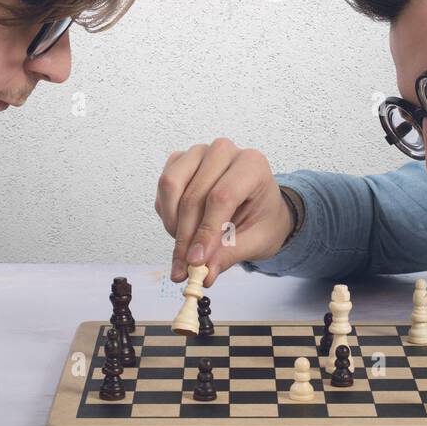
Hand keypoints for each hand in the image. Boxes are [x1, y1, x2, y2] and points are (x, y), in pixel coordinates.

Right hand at [155, 138, 294, 287]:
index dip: (206, 231)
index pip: (222, 196)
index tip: (197, 261)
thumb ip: (231, 254)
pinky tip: (181, 228)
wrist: (258, 203)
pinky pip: (164, 186)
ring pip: (172, 185)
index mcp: (252, 164)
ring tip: (184, 247)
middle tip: (185, 266)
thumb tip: (205, 273)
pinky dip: (167, 213)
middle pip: (194, 195)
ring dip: (173, 223)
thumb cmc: (262, 217)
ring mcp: (200, 152)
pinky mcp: (181, 160)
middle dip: (186, 236)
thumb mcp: (258, 240)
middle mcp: (225, 151)